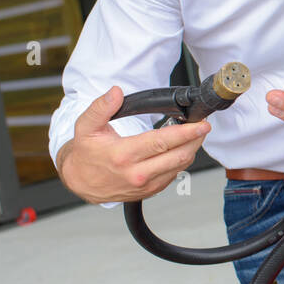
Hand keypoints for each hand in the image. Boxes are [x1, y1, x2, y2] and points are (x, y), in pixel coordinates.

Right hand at [57, 86, 210, 202]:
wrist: (79, 181)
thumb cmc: (86, 153)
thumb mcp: (86, 127)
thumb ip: (101, 108)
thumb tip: (115, 92)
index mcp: (123, 155)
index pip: (162, 142)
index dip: (186, 132)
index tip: (202, 124)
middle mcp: (137, 173)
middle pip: (179, 156)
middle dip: (196, 139)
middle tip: (203, 126)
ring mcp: (145, 185)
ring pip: (180, 166)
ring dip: (191, 149)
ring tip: (193, 135)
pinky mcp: (150, 191)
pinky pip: (174, 174)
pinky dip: (181, 160)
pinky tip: (179, 148)